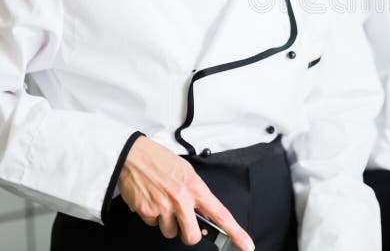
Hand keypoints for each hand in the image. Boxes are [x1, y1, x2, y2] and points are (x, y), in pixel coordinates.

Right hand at [118, 136, 254, 250]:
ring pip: (171, 233)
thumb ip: (197, 194)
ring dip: (168, 223)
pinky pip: (153, 225)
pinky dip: (152, 216)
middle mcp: (182, 199)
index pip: (221, 215)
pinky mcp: (147, 212)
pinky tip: (152, 200)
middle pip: (193, 237)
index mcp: (196, 188)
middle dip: (189, 234)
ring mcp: (164, 207)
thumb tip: (205, 214)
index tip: (246, 245)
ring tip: (163, 202)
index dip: (236, 233)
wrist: (134, 155)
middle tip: (184, 220)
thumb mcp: (188, 173)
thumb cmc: (160, 161)